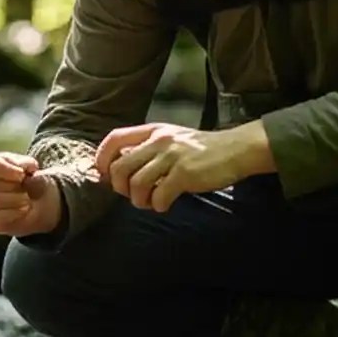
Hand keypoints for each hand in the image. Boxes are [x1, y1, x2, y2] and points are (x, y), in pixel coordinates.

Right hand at [0, 148, 62, 236]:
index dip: (5, 168)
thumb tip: (28, 170)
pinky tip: (24, 209)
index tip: (22, 174)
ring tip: (27, 198)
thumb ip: (28, 165)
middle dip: (13, 184)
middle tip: (26, 186)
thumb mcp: (29, 165)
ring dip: (15, 198)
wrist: (37, 201)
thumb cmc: (27, 177)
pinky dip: (15, 213)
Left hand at [95, 122, 267, 212]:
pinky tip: (166, 204)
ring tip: (151, 202)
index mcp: (152, 131)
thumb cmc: (201, 149)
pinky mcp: (185, 174)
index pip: (114, 139)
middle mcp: (159, 140)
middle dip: (120, 188)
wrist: (235, 149)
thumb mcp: (171, 139)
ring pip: (136, 184)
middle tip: (133, 195)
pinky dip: (159, 206)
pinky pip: (159, 196)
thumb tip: (119, 168)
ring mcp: (172, 156)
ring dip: (140, 200)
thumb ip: (147, 149)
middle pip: (120, 167)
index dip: (102, 159)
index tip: (104, 175)